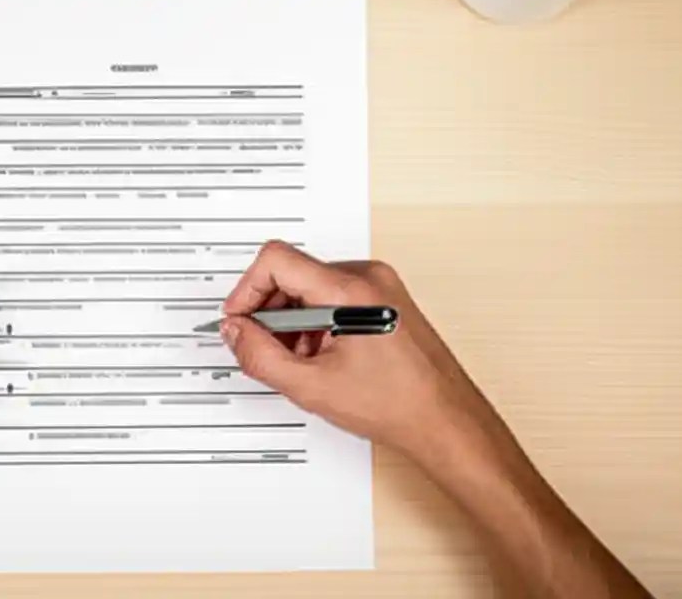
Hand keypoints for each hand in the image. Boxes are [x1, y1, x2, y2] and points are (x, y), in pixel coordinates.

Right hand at [219, 240, 498, 463]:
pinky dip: (315, 324)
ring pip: (311, 287)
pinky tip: (320, 358)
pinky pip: (333, 297)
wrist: (445, 421)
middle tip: (262, 348)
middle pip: (293, 273)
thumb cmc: (398, 405)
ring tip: (299, 361)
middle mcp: (368, 278)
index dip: (247, 290)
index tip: (238, 320)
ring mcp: (380, 287)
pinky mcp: (384, 300)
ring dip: (292, 322)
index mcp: (350, 291)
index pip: (277, 260)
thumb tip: (236, 332)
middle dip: (269, 312)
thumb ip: (260, 356)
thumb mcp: (311, 386)